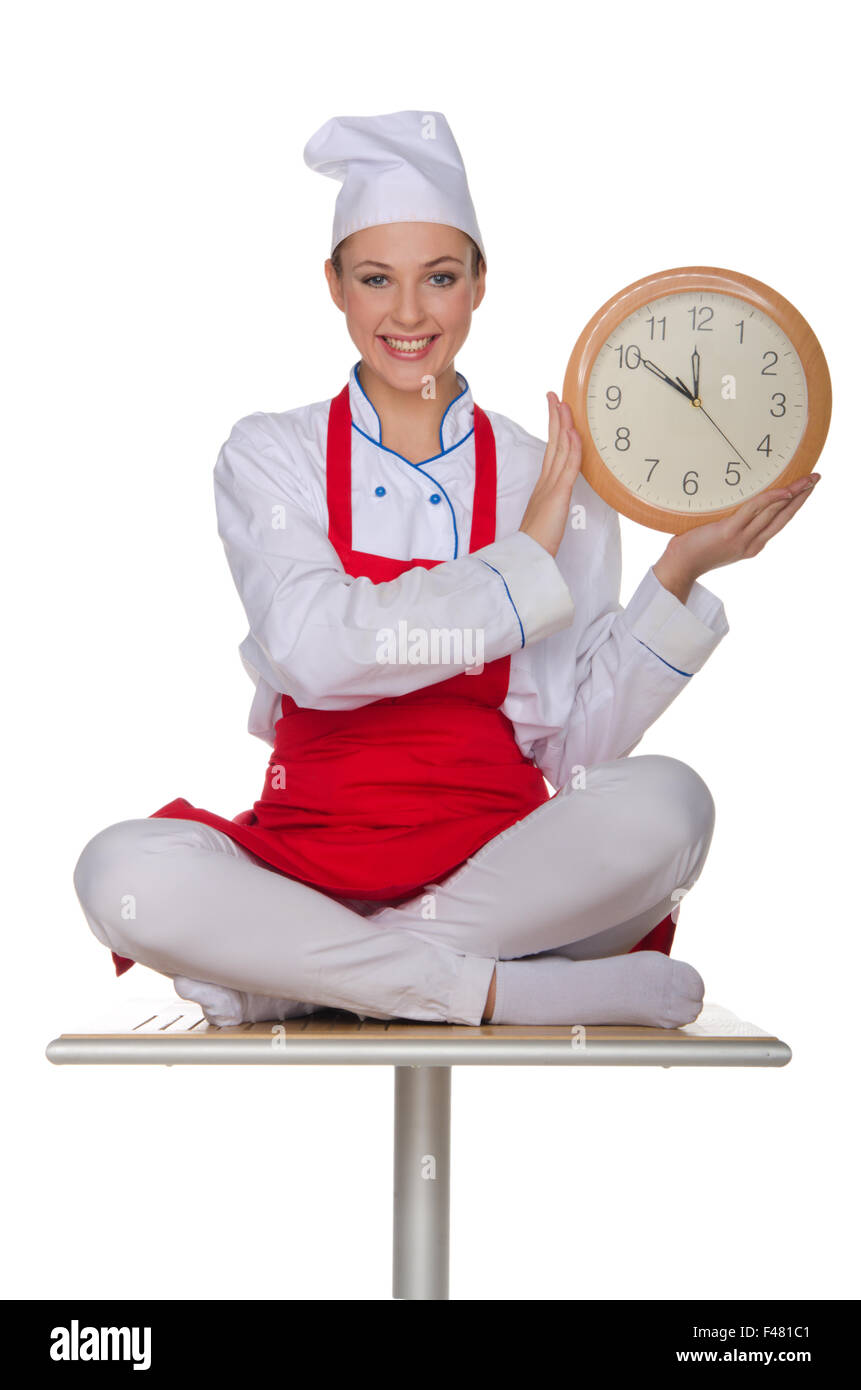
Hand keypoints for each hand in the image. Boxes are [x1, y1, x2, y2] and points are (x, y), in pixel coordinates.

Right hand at [519, 392, 581, 556]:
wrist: (528, 556)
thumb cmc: (536, 542)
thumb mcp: (546, 518)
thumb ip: (550, 504)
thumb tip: (555, 499)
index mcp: (543, 486)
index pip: (551, 452)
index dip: (554, 431)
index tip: (555, 412)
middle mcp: (546, 481)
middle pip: (553, 443)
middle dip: (555, 418)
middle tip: (554, 396)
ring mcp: (551, 486)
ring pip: (560, 449)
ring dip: (563, 425)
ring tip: (564, 404)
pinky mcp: (558, 495)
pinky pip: (568, 467)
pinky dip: (572, 449)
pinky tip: (574, 433)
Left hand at [653, 473, 821, 601]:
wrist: (679, 567)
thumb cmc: (693, 550)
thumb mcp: (720, 539)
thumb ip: (733, 525)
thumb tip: (735, 504)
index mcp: (752, 545)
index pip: (780, 521)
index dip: (795, 505)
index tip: (806, 489)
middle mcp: (752, 543)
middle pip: (784, 515)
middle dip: (802, 496)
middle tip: (816, 477)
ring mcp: (743, 538)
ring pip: (774, 511)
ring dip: (793, 493)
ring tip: (807, 479)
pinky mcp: (730, 532)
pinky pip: (755, 510)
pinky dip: (771, 499)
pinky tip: (784, 489)